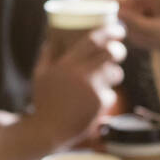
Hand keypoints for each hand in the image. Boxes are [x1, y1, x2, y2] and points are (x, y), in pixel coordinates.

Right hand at [28, 25, 125, 147]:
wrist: (47, 130)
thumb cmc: (43, 101)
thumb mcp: (40, 74)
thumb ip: (47, 54)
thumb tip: (53, 37)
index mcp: (67, 64)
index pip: (93, 40)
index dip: (109, 31)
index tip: (118, 29)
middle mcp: (81, 74)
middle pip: (111, 53)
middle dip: (119, 50)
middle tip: (118, 51)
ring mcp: (92, 89)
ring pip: (115, 74)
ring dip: (115, 74)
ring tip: (108, 77)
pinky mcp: (99, 104)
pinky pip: (110, 95)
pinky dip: (105, 97)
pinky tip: (94, 103)